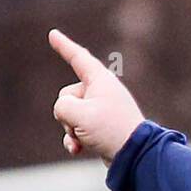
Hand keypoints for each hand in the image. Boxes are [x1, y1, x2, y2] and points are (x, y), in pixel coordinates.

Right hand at [48, 28, 145, 166]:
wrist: (136, 156)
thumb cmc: (110, 130)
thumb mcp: (78, 114)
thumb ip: (62, 106)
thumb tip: (65, 114)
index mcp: (100, 80)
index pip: (78, 58)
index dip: (64, 46)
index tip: (53, 35)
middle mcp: (101, 92)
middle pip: (67, 95)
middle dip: (67, 113)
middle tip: (84, 125)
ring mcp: (101, 111)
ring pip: (71, 114)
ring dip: (71, 130)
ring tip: (84, 139)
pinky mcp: (101, 129)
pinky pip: (79, 129)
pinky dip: (75, 139)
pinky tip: (77, 149)